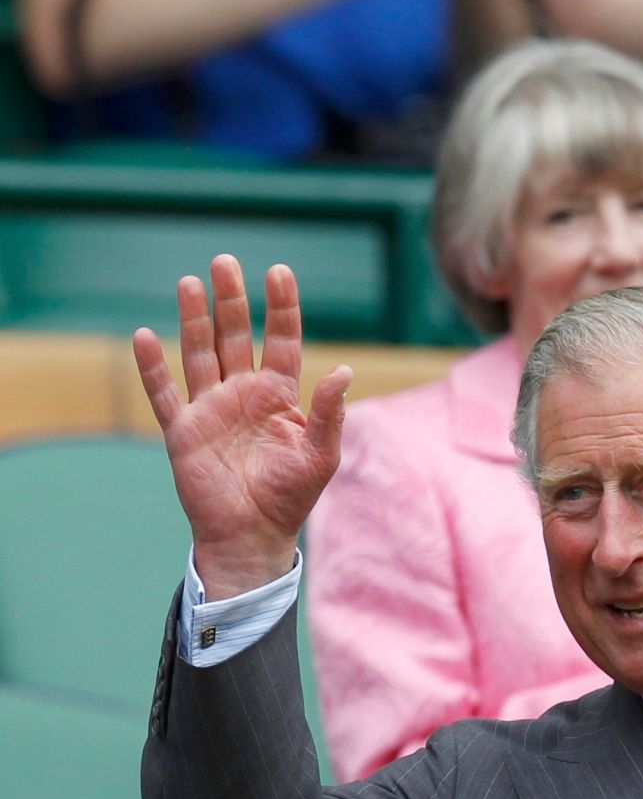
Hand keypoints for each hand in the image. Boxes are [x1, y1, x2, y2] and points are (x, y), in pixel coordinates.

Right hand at [133, 255, 351, 599]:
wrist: (253, 536)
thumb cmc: (291, 497)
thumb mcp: (320, 454)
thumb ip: (329, 412)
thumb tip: (344, 370)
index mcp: (280, 396)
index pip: (282, 341)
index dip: (281, 308)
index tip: (279, 272)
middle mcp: (244, 394)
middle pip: (236, 336)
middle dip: (232, 300)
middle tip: (225, 262)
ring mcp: (211, 409)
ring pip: (199, 353)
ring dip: (194, 319)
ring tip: (190, 281)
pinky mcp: (183, 431)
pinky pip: (164, 393)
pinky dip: (151, 367)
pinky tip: (143, 336)